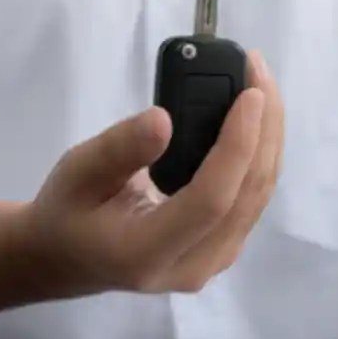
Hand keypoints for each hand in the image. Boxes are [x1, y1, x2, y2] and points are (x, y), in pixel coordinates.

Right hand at [21, 50, 283, 296]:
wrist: (69, 257)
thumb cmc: (68, 212)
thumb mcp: (76, 174)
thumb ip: (119, 150)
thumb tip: (164, 118)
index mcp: (146, 253)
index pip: (210, 200)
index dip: (237, 146)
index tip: (250, 95)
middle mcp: (191, 267)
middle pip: (247, 195)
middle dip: (264, 128)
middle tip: (259, 71)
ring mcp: (213, 262)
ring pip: (258, 196)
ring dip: (269, 137)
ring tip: (261, 83)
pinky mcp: (224, 248)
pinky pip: (253, 198)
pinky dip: (260, 153)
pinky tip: (256, 117)